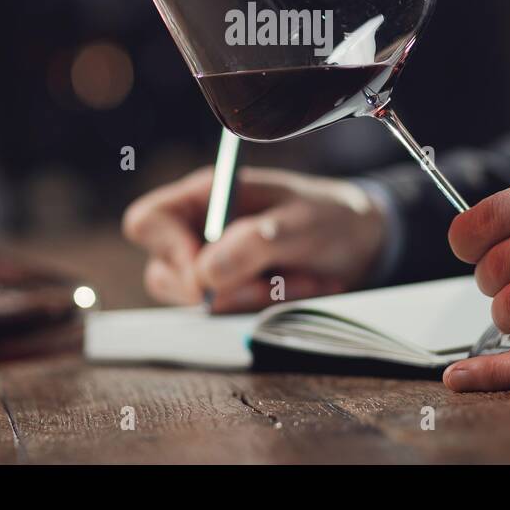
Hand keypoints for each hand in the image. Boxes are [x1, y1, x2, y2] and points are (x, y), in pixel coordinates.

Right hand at [122, 166, 387, 312]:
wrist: (363, 241)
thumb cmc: (330, 216)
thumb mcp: (300, 223)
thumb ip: (252, 244)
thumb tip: (203, 276)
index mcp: (206, 195)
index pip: (147, 221)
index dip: (168, 249)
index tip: (208, 270)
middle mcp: (199, 229)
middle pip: (164, 272)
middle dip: (219, 287)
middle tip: (269, 281)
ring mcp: (213, 263)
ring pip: (197, 301)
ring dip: (249, 299)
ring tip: (296, 280)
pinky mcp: (232, 291)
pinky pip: (228, 314)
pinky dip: (264, 308)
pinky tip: (300, 287)